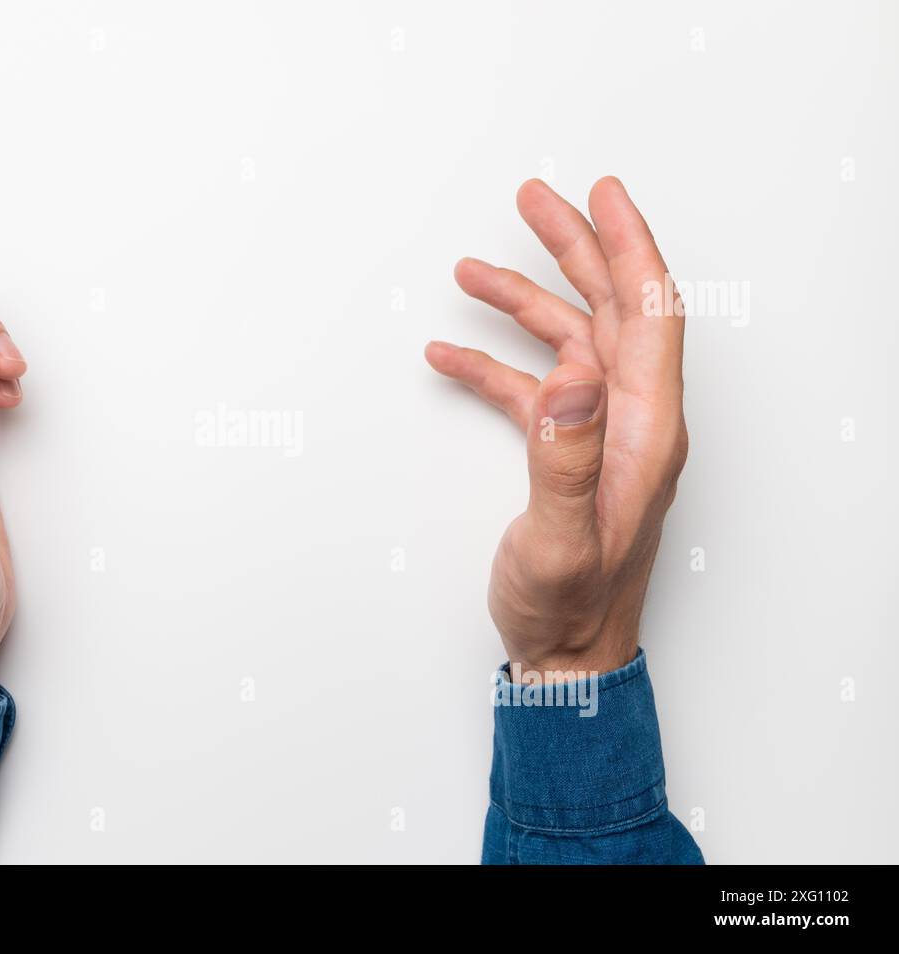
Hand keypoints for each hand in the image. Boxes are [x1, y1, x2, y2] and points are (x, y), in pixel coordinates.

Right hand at [426, 177, 686, 676]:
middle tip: (537, 199)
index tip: (603, 194)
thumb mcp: (563, 537)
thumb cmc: (572, 607)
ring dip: (522, 303)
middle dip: (574, 249)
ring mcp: (596, 436)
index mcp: (644, 430)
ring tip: (472, 270)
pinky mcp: (563, 455)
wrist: (565, 655)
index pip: (648, 315)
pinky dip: (493, 365)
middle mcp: (628, 423)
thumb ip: (565, 456)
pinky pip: (530, 390)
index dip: (628, 247)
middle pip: (609, 310)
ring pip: (567, 342)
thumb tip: (570, 373)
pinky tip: (451, 353)